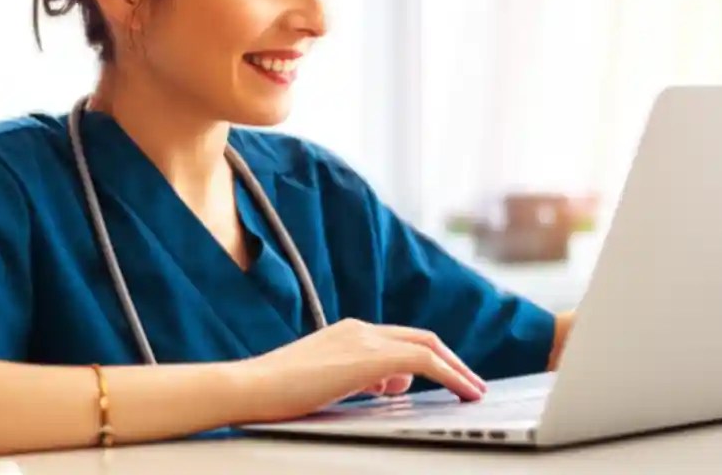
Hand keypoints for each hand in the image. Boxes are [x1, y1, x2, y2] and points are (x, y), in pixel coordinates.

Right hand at [236, 318, 486, 422]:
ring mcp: (365, 339)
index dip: (430, 357)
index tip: (446, 375)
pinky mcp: (369, 356)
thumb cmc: (276, 392)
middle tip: (471, 383)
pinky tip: (463, 392)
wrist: (250, 387)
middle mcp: (360, 329)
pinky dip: (450, 374)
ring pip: (428, 346)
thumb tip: (389, 385)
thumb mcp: (325, 382)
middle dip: (452, 360)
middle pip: (422, 337)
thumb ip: (358, 379)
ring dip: (456, 369)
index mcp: (348, 332)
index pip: (401, 339)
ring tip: (472, 391)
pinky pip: (424, 360)